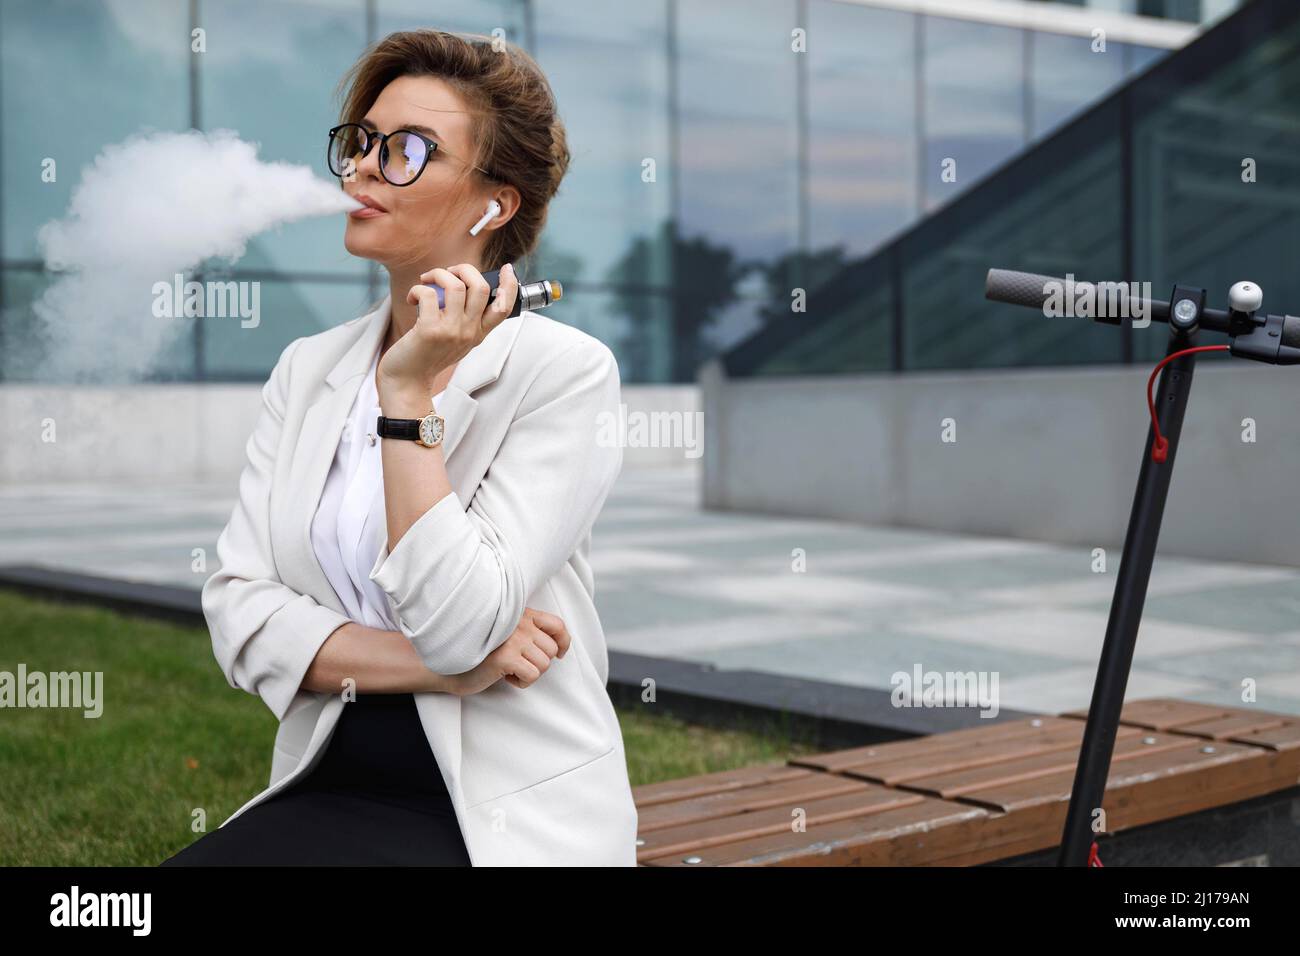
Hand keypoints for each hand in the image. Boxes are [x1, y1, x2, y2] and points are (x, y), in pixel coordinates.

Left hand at [378, 261, 519, 399]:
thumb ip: (464, 318)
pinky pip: (429, 294)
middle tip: (448, 272)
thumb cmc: (426, 355)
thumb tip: (459, 285)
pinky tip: (412, 299)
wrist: (407, 381)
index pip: (503, 308)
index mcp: (478, 334)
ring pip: (456, 285)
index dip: (509, 285)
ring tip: (426, 281)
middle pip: (481, 288)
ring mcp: (451, 332)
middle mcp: (469, 332)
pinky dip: (418, 289)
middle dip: (464, 269)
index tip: (507, 269)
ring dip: (438, 274)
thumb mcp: (455, 339)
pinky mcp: (429, 330)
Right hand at [450, 608, 571, 695]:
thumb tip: (559, 647)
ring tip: (509, 669)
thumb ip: (529, 632)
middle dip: (539, 663)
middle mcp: (519, 623)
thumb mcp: (508, 634)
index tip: (560, 654)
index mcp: (521, 614)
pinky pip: (532, 676)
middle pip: (552, 650)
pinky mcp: (505, 657)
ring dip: (528, 674)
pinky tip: (504, 676)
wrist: (449, 665)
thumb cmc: (480, 652)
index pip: (557, 624)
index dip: (564, 642)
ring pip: (544, 665)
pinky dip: (521, 682)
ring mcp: (512, 639)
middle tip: (518, 664)